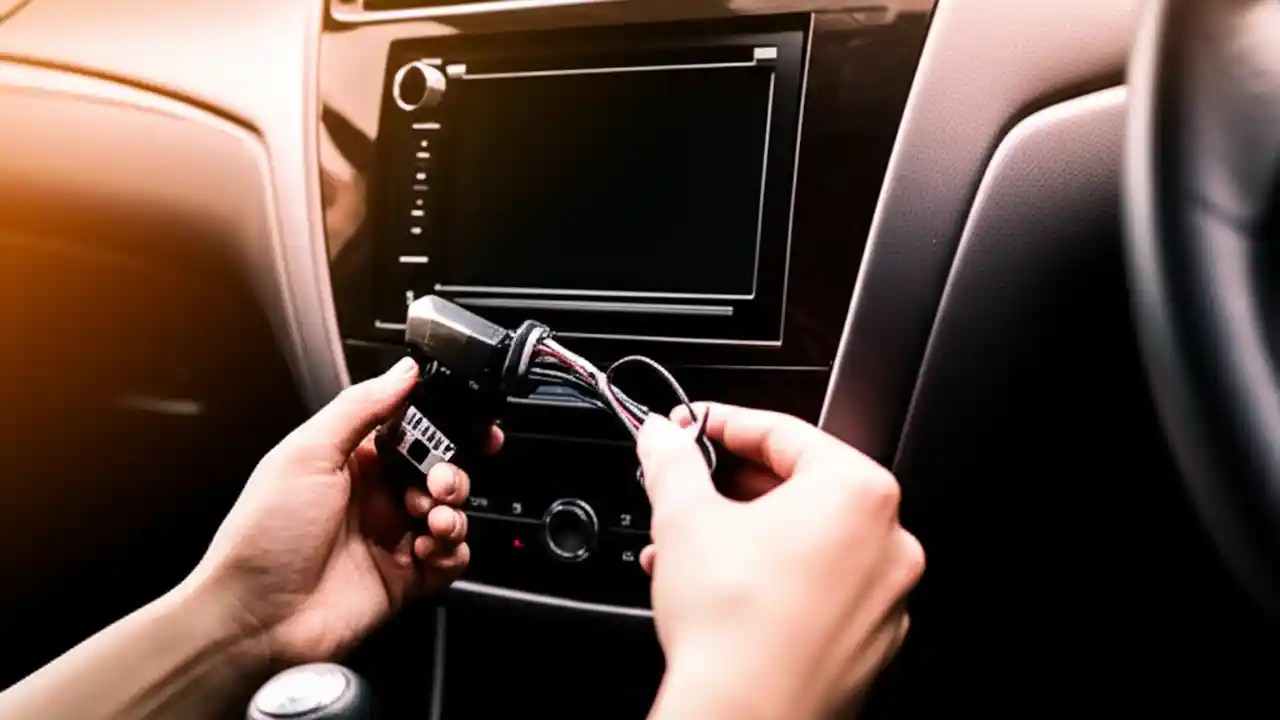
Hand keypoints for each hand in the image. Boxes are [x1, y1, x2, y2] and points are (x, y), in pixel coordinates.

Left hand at [185, 357, 500, 666]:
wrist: (254, 616)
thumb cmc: (263, 535)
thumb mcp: (307, 453)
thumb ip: (360, 406)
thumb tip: (403, 371)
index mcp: (352, 459)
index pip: (413, 431)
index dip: (445, 427)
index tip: (468, 424)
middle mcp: (375, 496)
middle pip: (440, 471)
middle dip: (452, 472)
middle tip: (438, 482)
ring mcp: (391, 538)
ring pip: (451, 512)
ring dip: (454, 511)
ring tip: (432, 518)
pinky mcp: (405, 579)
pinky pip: (452, 559)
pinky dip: (452, 551)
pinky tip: (428, 549)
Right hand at [638, 403, 923, 719]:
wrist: (742, 719)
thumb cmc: (730, 625)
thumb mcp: (683, 517)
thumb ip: (671, 461)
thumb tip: (661, 438)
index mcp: (857, 492)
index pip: (783, 433)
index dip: (722, 423)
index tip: (689, 428)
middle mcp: (888, 541)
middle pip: (799, 488)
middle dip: (730, 490)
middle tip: (686, 490)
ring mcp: (885, 596)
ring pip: (806, 542)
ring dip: (744, 537)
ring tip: (687, 551)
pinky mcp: (869, 641)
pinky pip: (820, 588)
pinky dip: (774, 580)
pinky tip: (721, 592)